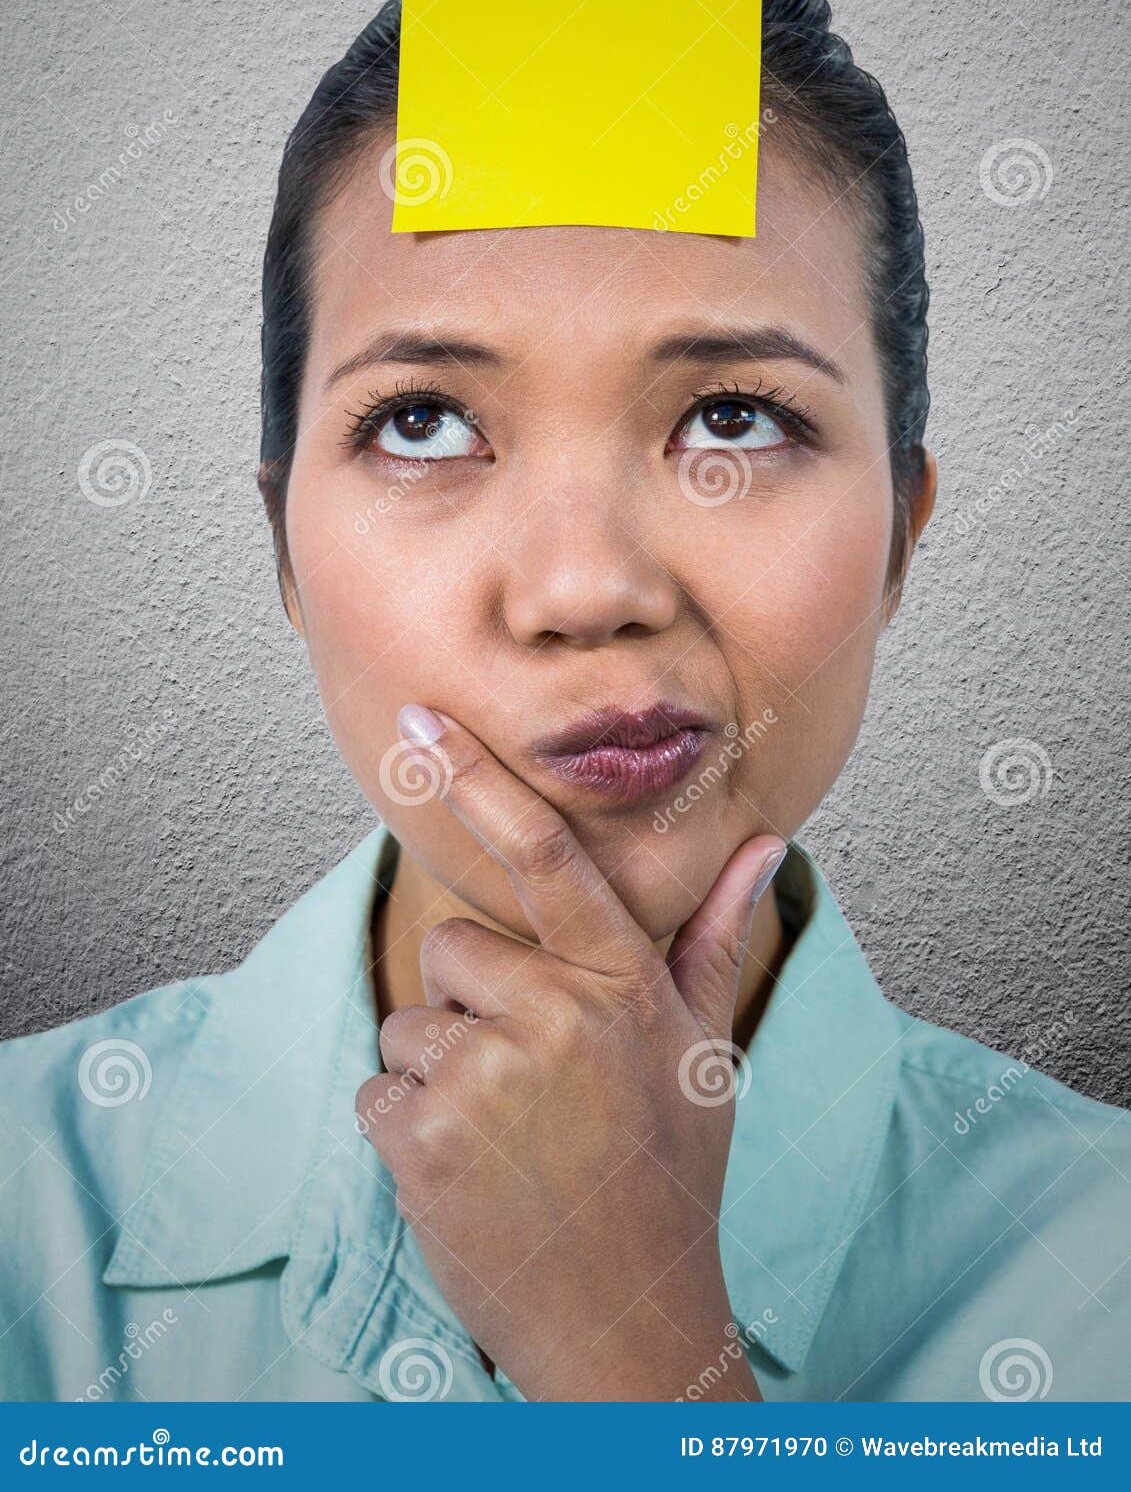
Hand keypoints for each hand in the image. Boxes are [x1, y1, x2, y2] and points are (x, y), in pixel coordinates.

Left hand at [356, 704, 784, 1401]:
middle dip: (472, 1003)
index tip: (416, 721)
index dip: (476, 779)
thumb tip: (758, 844)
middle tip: (527, 1080)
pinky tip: (469, 1172)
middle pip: (454, 948)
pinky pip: (379, 1090)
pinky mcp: (423, 1137)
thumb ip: (713, 941)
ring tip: (505, 1133)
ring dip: (438, 1072)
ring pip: (409, 1021)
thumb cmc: (667, 1176)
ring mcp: (487, 1075)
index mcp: (622, 983)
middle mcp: (557, 1014)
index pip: (545, 856)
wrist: (624, 1321)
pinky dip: (407, 1129)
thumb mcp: (703, 1056)